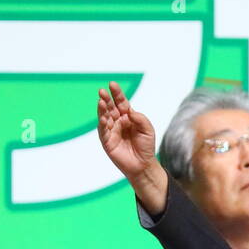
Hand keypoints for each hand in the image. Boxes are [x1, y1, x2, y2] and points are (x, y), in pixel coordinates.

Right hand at [97, 81, 168, 213]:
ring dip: (102, 109)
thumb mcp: (147, 129)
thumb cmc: (146, 146)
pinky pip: (103, 131)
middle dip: (106, 99)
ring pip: (105, 117)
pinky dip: (102, 124)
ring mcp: (112, 131)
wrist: (143, 164)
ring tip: (101, 101)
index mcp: (128, 117)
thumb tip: (130, 111)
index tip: (113, 84)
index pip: (121, 102)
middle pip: (110, 108)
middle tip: (102, 91)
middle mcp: (118, 122)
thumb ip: (140, 119)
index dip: (117, 93)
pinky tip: (103, 117)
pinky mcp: (107, 141)